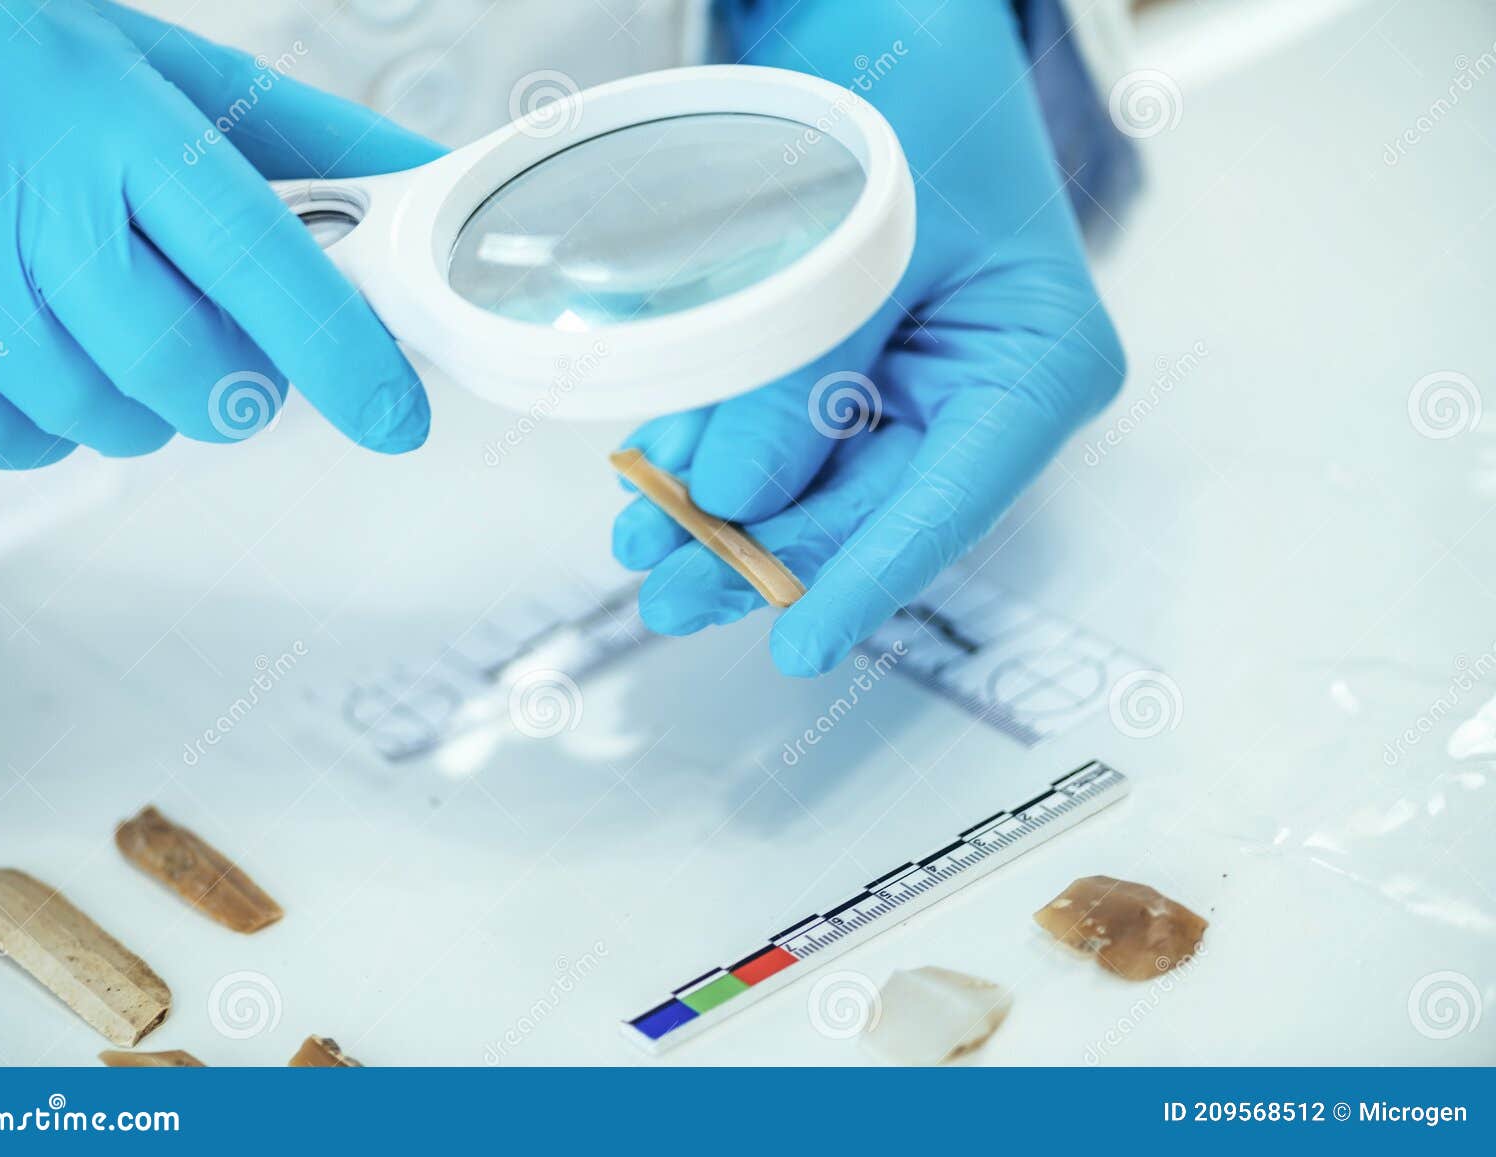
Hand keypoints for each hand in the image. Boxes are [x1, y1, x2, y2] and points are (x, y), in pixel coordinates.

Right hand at [0, 0, 439, 467]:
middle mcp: (34, 198)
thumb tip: (419, 181)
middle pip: (187, 370)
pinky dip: (51, 421)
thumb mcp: (163, 69)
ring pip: (109, 420)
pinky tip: (39, 342)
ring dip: (141, 398)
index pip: (257, 260)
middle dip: (235, 379)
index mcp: (119, 122)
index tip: (392, 413)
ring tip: (106, 312)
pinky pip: (17, 443)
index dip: (338, 352)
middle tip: (219, 329)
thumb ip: (302, 139)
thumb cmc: (14, 66)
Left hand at [613, 0, 1125, 675]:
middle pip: (868, 508)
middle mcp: (977, 393)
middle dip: (765, 555)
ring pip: (814, 484)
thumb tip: (737, 496)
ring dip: (726, 519)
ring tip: (647, 546)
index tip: (800, 645)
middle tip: (671, 589)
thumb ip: (808, 360)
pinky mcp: (847, 371)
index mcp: (1034, 363)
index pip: (951, 503)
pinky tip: (657, 482)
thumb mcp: (869, 218)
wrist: (897, 26)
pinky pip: (779, 435)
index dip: (868, 582)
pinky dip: (716, 459)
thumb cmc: (921, 88)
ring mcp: (908, 387)